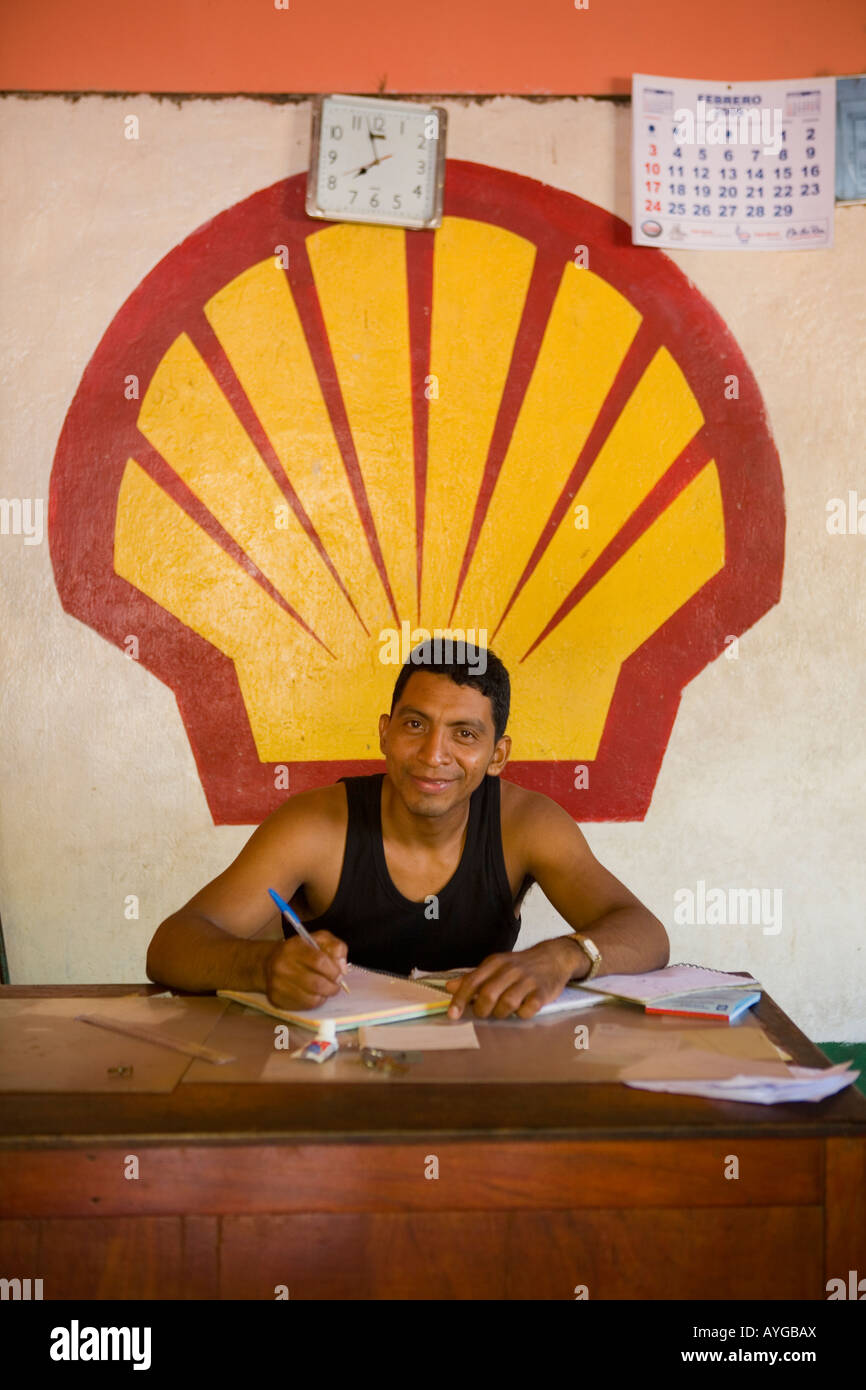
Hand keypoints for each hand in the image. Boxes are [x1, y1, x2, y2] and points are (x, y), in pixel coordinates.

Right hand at [263, 931, 347, 1009]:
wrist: (269, 963)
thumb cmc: (299, 951)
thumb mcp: (318, 939)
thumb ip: (336, 948)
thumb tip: (342, 968)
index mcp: (293, 948)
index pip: (319, 961)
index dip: (334, 970)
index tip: (339, 974)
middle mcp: (282, 966)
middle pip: (316, 983)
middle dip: (332, 987)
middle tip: (335, 985)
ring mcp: (278, 984)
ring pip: (311, 998)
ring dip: (324, 995)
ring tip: (325, 989)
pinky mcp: (277, 999)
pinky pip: (303, 1006)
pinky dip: (314, 1002)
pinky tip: (314, 994)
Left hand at [444, 939, 582, 1020]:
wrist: (554, 957)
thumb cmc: (520, 966)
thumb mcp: (495, 967)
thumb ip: (473, 978)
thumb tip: (449, 987)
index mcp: (495, 963)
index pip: (472, 981)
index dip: (460, 1000)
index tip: (452, 1015)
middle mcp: (510, 970)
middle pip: (488, 995)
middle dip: (482, 1010)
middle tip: (484, 1013)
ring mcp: (528, 981)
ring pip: (507, 1004)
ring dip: (501, 1013)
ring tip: (503, 1011)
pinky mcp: (542, 992)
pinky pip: (527, 1010)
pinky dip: (521, 1014)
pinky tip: (521, 1010)